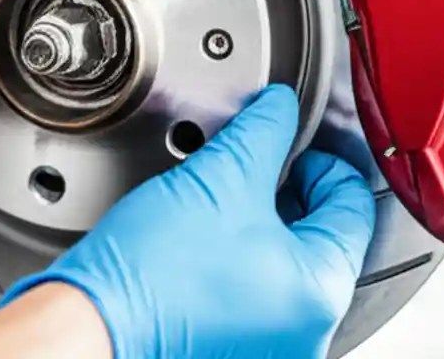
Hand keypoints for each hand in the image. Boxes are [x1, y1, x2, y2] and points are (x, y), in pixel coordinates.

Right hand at [2, 85, 376, 358]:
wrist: (91, 325)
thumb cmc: (151, 274)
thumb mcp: (220, 176)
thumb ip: (264, 131)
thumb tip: (280, 108)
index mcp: (320, 290)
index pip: (353, 205)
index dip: (321, 161)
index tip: (291, 149)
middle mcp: (307, 330)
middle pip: (323, 236)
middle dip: (290, 193)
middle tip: (250, 172)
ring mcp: (273, 346)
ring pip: (289, 266)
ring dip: (264, 226)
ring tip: (221, 208)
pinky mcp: (238, 350)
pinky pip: (260, 296)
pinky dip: (244, 263)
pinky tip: (207, 245)